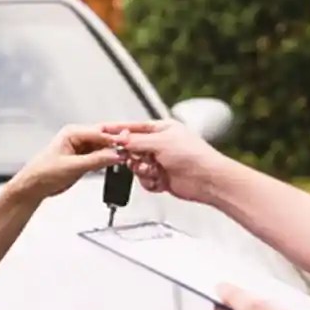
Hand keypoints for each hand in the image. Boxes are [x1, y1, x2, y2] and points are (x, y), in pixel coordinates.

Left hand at [11, 124, 124, 200]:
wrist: (33, 187)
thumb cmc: (43, 173)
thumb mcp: (72, 167)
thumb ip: (95, 160)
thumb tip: (115, 155)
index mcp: (72, 133)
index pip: (100, 132)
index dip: (116, 137)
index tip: (130, 142)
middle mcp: (78, 137)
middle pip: (105, 135)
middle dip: (121, 139)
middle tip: (138, 141)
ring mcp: (81, 148)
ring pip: (104, 146)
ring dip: (116, 150)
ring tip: (131, 153)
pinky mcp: (82, 158)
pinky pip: (101, 155)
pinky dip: (110, 158)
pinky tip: (120, 161)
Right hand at [99, 119, 226, 202]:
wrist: (207, 180)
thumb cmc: (193, 156)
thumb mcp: (160, 142)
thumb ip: (136, 141)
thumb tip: (120, 138)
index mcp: (162, 129)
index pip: (133, 128)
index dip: (117, 130)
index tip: (102, 132)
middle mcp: (160, 144)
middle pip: (132, 149)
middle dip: (134, 157)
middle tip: (137, 160)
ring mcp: (160, 162)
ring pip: (136, 166)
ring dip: (143, 171)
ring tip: (155, 171)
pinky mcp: (161, 178)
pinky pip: (144, 180)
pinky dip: (150, 182)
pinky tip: (161, 180)